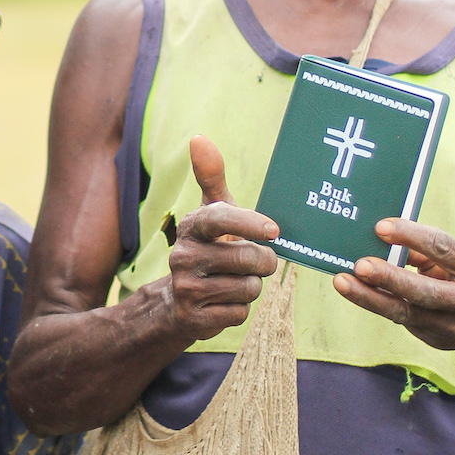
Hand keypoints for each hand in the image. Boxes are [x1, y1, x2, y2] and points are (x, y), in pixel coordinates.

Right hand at [166, 136, 278, 341]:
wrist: (180, 300)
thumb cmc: (211, 247)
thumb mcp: (212, 213)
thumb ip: (211, 176)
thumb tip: (198, 137)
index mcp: (192, 227)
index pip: (221, 219)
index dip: (250, 223)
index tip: (275, 230)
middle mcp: (182, 255)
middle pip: (248, 259)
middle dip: (262, 263)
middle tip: (255, 261)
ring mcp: (186, 288)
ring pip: (248, 288)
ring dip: (252, 287)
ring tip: (235, 281)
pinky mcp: (194, 318)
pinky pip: (240, 313)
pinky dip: (241, 309)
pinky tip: (225, 302)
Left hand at [331, 218, 454, 354]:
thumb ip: (429, 252)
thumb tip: (385, 239)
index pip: (444, 249)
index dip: (412, 236)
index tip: (381, 227)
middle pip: (426, 290)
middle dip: (391, 277)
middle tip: (360, 264)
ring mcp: (452, 325)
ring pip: (406, 312)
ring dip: (370, 297)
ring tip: (342, 281)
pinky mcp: (435, 338)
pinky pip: (400, 318)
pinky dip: (376, 303)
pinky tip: (354, 291)